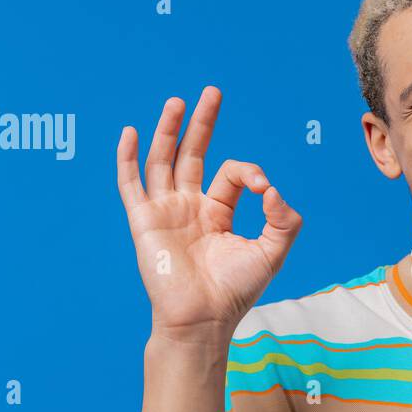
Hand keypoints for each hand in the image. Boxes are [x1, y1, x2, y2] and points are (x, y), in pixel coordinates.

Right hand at [116, 86, 301, 343]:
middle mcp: (190, 207)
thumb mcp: (272, 252)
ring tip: (178, 101)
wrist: (202, 319)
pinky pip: (130, 184)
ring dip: (169, 130)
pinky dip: (127, 158)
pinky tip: (129, 133)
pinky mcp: (144, 221)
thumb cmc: (235, 291)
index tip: (264, 189)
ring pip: (163, 160)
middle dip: (204, 123)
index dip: (251, 173)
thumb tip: (273, 189)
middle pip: (194, 154)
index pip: (233, 175)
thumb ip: (284, 218)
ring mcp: (165, 211)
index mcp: (218, 213)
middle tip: (213, 92)